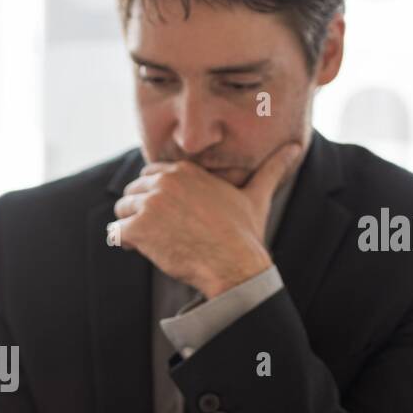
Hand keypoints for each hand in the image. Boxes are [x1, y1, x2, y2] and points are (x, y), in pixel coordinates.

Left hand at [111, 140, 300, 298]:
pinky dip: (124, 243)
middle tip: (159, 232)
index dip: (155, 195)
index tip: (168, 214)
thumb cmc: (244, 234)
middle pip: (133, 190)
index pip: (151, 174)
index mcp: (185, 171)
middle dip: (140, 210)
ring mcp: (150, 204)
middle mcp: (165, 181)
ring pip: (122, 209)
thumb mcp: (257, 195)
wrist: (234, 265)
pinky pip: (115, 231)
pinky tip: (143, 251)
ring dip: (132, 226)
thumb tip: (296, 147)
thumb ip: (271, 169)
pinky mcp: (139, 229)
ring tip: (153, 242)